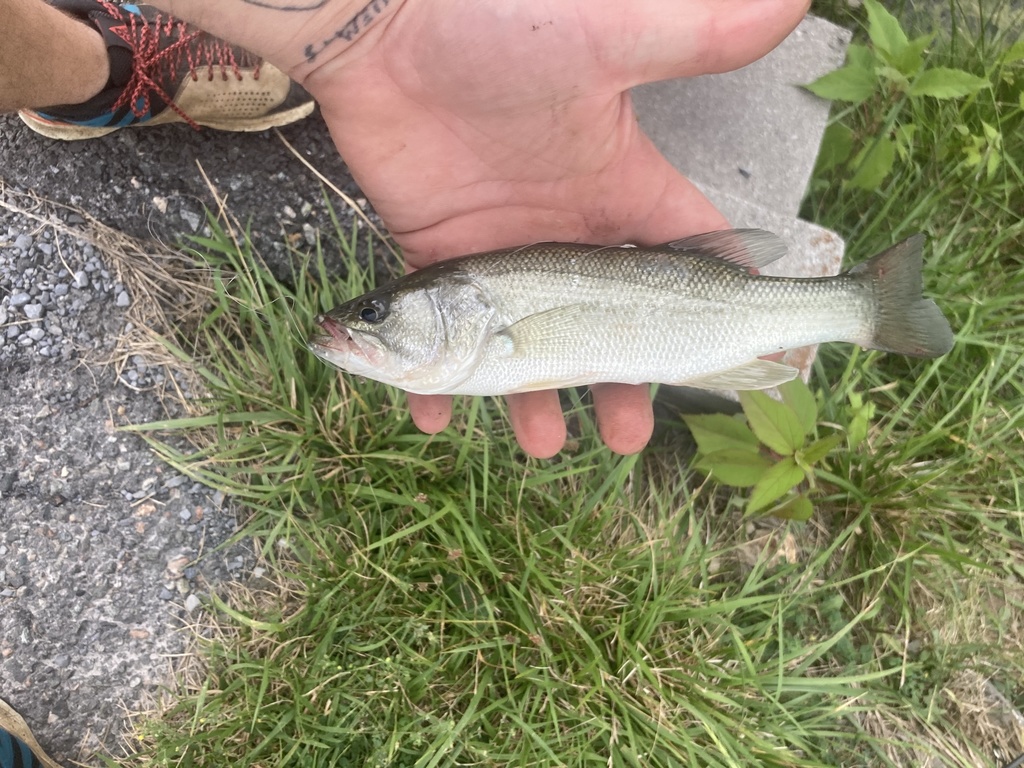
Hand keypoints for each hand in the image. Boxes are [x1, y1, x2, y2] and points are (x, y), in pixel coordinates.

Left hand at [156, 0, 809, 456]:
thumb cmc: (498, 28)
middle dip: (622, 382)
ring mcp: (500, 252)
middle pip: (608, 325)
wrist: (388, 27)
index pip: (686, 254)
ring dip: (536, 401)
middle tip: (627, 432)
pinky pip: (440, 337)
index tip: (735, 352)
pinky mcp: (437, 258)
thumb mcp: (607, 39)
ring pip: (526, 347)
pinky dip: (432, 382)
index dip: (716, 300)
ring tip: (543, 442)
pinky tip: (436, 420)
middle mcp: (564, 230)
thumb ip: (694, 37)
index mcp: (617, 187)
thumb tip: (792, 2)